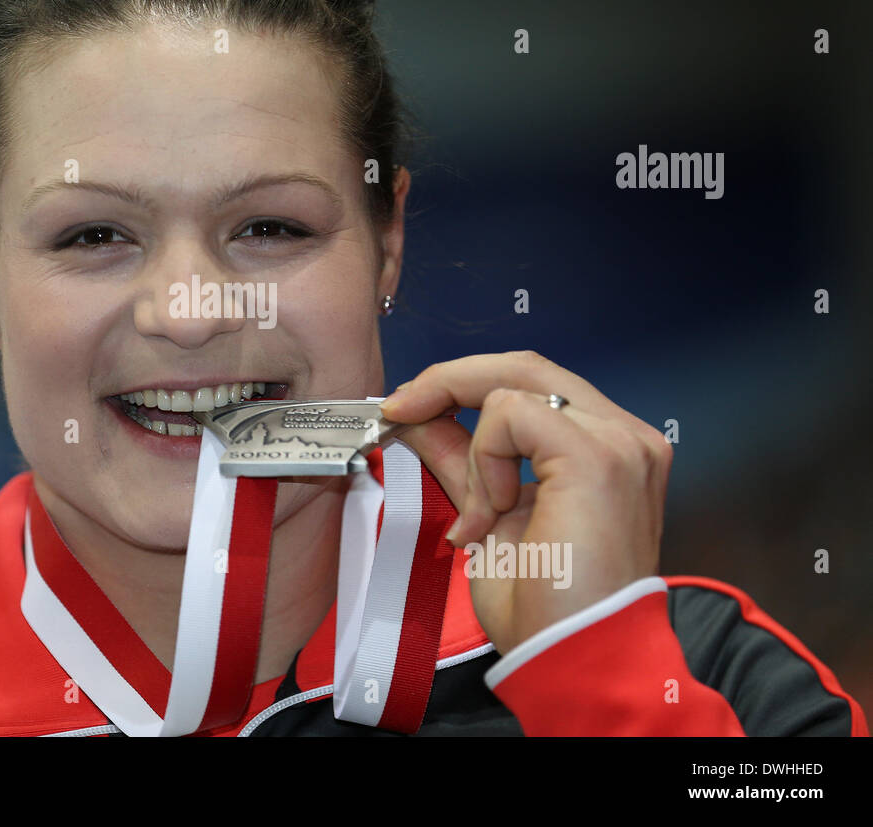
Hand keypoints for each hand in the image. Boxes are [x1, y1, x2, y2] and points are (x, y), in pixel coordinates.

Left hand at [378, 351, 670, 655]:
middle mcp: (624, 436)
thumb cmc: (546, 609)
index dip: (464, 384)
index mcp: (608, 449)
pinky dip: (485, 459)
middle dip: (449, 381)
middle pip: (524, 366)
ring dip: (474, 449)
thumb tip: (418, 419)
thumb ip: (462, 461)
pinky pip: (510, 415)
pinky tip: (494, 512)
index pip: (532, 384)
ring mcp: (618, 442)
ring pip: (511, 386)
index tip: (409, 407)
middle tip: (400, 410)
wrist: (578, 659)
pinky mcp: (596, 456)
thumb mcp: (488, 516)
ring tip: (481, 515)